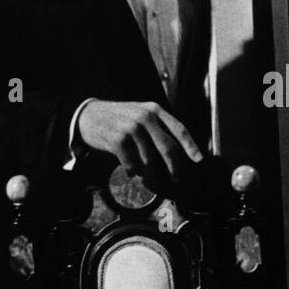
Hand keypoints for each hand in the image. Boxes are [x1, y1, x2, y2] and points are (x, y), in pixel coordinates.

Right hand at [77, 100, 202, 184]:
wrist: (89, 115)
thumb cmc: (119, 118)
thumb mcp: (141, 113)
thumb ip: (158, 127)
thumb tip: (178, 152)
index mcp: (155, 110)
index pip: (179, 129)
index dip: (191, 146)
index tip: (199, 160)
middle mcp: (145, 117)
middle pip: (168, 148)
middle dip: (174, 167)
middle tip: (177, 178)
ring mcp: (132, 128)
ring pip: (150, 160)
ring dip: (149, 172)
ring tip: (144, 174)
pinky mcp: (118, 140)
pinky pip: (132, 164)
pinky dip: (133, 171)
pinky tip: (130, 170)